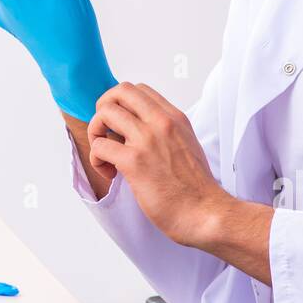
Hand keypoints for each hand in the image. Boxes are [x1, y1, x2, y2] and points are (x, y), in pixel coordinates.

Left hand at [88, 82, 228, 246]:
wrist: (206, 213)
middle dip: (103, 108)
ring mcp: (147, 140)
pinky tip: (110, 173)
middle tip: (105, 132)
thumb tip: (141, 129)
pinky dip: (97, 159)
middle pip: (119, 92)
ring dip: (96, 133)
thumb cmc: (196, 188)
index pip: (138, 89)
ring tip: (106, 154)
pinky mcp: (134, 162)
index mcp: (174, 118)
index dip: (121, 103)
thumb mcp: (187, 144)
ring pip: (104, 114)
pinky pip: (100, 146)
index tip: (120, 124)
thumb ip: (166, 132)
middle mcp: (161, 123)